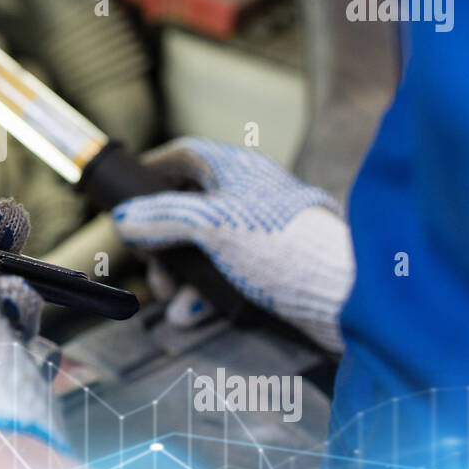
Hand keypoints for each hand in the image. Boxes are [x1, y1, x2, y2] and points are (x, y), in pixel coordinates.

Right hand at [111, 138, 353, 351]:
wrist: (345, 295)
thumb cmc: (283, 247)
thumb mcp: (211, 226)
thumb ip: (161, 218)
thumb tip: (122, 219)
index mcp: (236, 170)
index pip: (185, 156)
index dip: (151, 173)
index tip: (125, 197)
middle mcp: (247, 194)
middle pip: (186, 207)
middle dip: (161, 242)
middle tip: (152, 270)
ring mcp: (259, 230)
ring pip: (203, 246)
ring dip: (181, 275)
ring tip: (173, 303)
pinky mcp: (269, 264)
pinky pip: (225, 272)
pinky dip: (205, 291)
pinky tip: (195, 312)